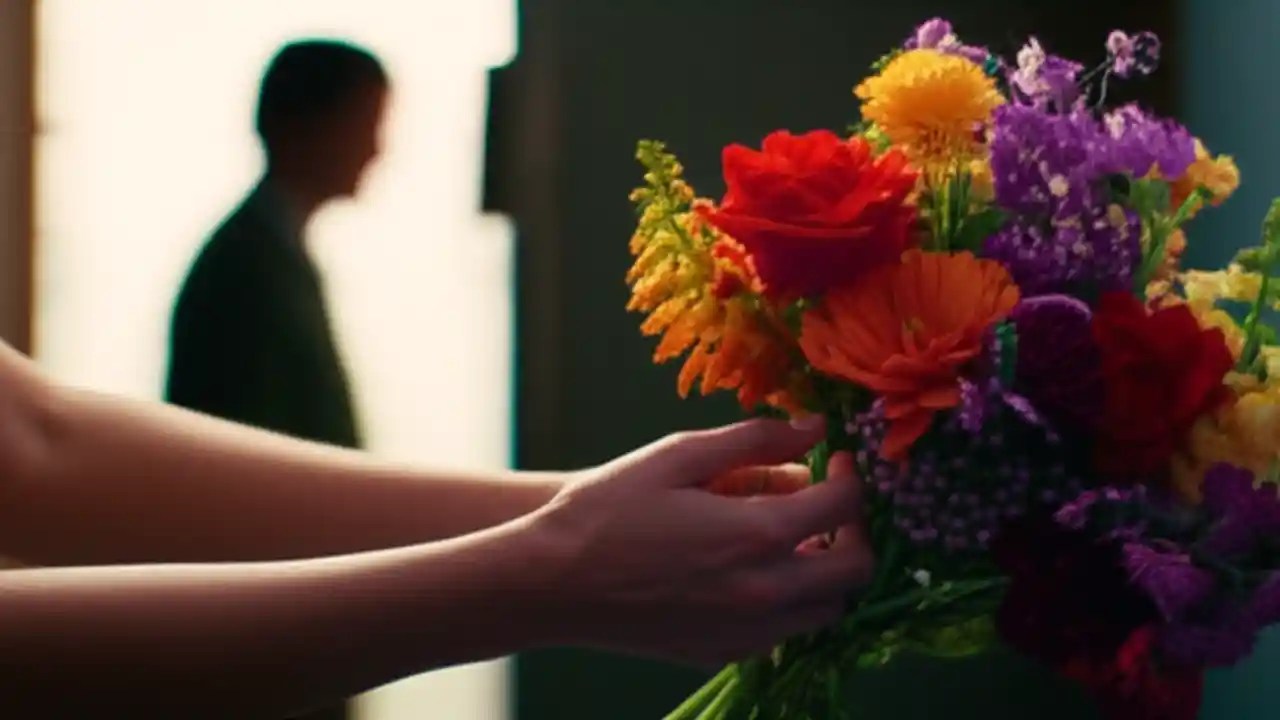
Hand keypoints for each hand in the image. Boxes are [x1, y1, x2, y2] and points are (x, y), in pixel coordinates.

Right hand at [525, 418, 872, 665]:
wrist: (550, 583)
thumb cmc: (607, 508)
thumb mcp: (677, 454)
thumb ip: (754, 438)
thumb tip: (814, 427)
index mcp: (756, 535)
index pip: (845, 507)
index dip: (852, 475)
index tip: (837, 458)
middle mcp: (763, 593)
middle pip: (855, 569)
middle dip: (857, 529)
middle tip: (831, 501)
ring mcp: (745, 633)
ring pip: (827, 608)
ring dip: (827, 569)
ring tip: (794, 535)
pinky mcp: (723, 653)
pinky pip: (785, 631)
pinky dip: (790, 600)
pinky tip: (755, 570)